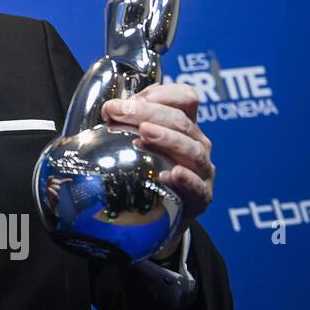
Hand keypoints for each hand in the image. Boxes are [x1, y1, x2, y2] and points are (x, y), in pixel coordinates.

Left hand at [100, 83, 215, 260]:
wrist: (157, 216)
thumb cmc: (144, 172)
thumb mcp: (133, 143)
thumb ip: (124, 124)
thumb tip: (108, 110)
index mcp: (182, 125)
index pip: (184, 98)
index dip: (161, 93)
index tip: (131, 99)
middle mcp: (196, 143)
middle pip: (180, 120)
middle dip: (147, 113)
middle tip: (119, 112)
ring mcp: (202, 170)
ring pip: (192, 149)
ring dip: (167, 139)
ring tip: (144, 134)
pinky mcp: (201, 197)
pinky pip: (198, 187)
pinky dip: (186, 180)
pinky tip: (170, 175)